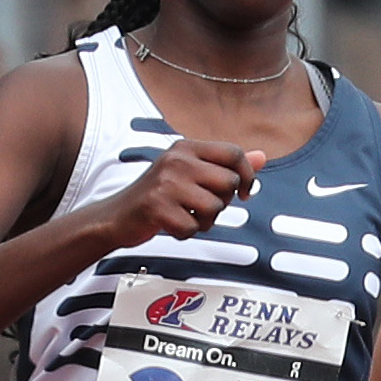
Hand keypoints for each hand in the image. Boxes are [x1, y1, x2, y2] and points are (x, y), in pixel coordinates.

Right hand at [101, 139, 262, 248]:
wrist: (117, 215)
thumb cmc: (158, 194)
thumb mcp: (191, 172)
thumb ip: (226, 165)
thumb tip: (262, 157)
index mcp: (186, 147)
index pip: (233, 154)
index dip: (247, 176)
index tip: (244, 193)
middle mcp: (177, 160)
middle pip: (229, 183)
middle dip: (222, 203)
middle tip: (201, 206)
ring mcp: (166, 183)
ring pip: (214, 208)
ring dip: (204, 221)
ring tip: (185, 215)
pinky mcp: (157, 207)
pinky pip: (193, 228)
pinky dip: (186, 233)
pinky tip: (172, 224)